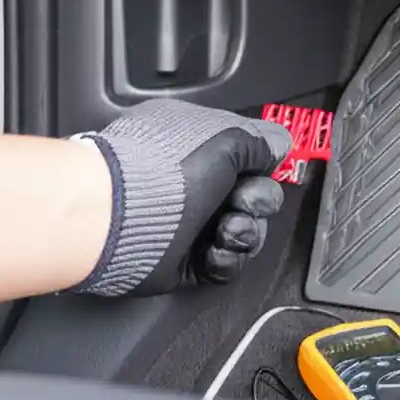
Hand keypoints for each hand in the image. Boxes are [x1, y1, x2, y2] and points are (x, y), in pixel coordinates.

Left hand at [70, 100, 292, 296]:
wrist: (121, 217)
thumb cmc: (166, 169)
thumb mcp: (228, 136)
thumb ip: (261, 141)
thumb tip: (277, 147)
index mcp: (197, 144)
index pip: (246, 156)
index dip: (262, 167)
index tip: (263, 171)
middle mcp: (194, 181)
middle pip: (253, 197)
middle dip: (257, 201)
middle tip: (240, 202)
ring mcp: (189, 221)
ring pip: (244, 232)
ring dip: (245, 233)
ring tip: (225, 231)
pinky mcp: (185, 258)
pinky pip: (225, 263)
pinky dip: (225, 259)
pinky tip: (212, 250)